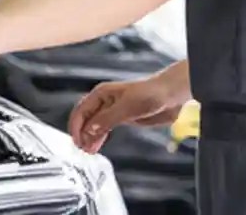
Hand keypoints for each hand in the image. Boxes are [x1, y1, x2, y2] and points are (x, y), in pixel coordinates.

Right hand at [67, 73, 184, 153]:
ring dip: (89, 137)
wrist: (170, 95)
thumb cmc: (149, 94)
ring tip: (88, 151)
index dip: (76, 126)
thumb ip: (107, 118)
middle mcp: (104, 101)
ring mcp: (113, 110)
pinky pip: (105, 128)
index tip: (77, 141)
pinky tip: (97, 145)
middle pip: (86, 118)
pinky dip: (99, 137)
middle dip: (81, 133)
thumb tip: (89, 129)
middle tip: (81, 149)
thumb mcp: (126, 107)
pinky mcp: (122, 118)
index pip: (81, 110)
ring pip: (94, 125)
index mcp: (101, 94)